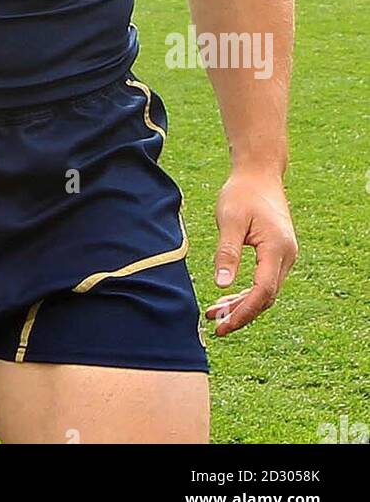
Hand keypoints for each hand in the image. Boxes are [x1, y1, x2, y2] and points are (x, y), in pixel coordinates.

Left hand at [207, 168, 297, 336]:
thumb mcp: (230, 219)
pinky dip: (246, 292)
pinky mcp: (278, 254)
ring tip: (215, 315)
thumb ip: (227, 252)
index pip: (263, 292)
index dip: (243, 312)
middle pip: (266, 297)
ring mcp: (285, 256)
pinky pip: (264, 281)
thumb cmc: (242, 193)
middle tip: (216, 327)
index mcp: (277, 248)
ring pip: (265, 292)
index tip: (223, 326)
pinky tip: (226, 298)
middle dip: (241, 314)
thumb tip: (222, 286)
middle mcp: (286, 256)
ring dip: (242, 305)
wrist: (259, 174)